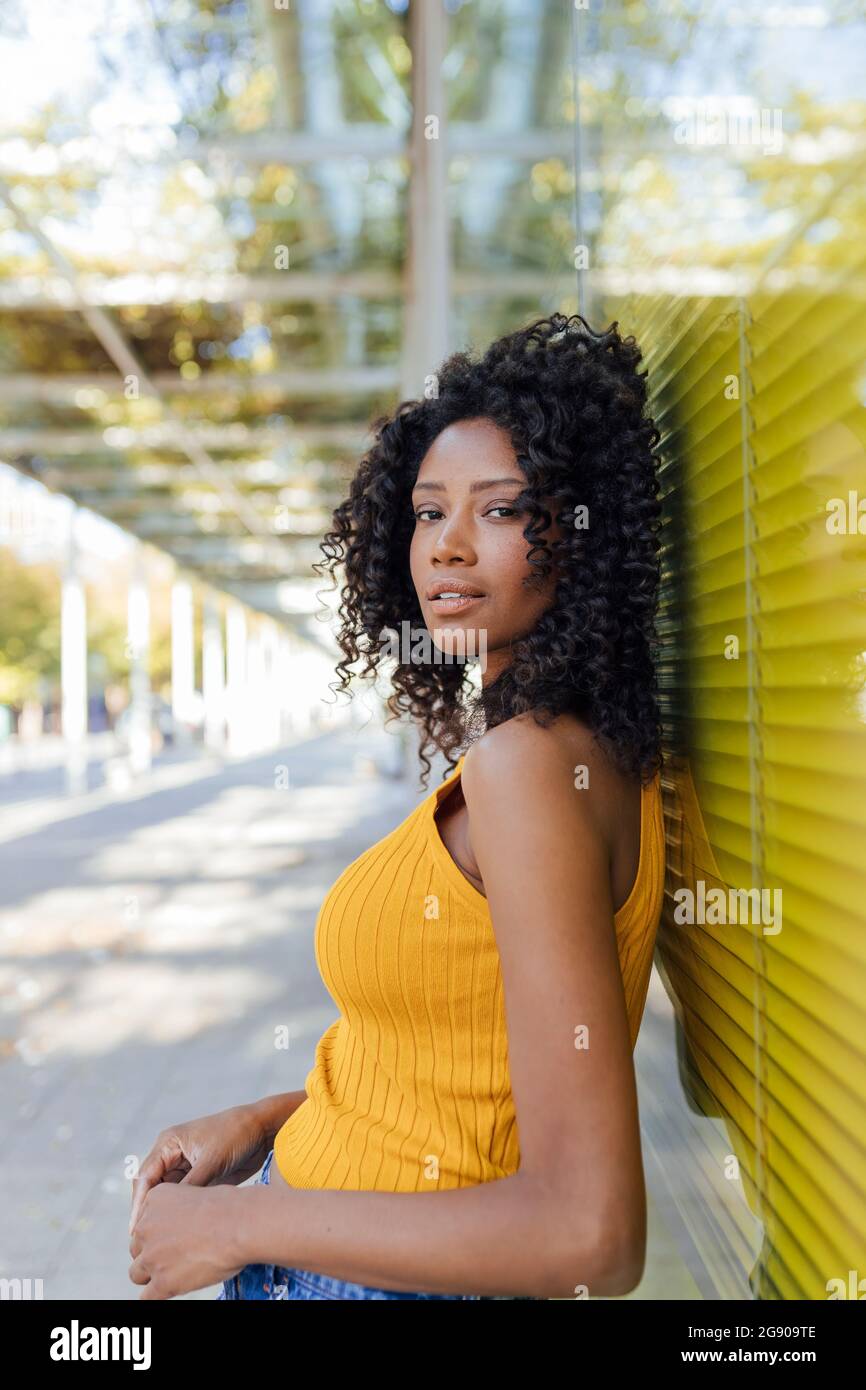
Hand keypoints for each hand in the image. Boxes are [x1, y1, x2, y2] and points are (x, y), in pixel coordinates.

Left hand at [128, 1182, 247, 1299]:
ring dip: (153, 1274)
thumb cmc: (229, 1208)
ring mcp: (152, 1256)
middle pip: (137, 1247)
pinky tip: (171, 1289)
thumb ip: (178, 1209)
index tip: (175, 1237)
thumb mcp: (196, 1192)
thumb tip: (178, 1229)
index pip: (144, 1222)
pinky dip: (156, 1296)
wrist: (240, 1225)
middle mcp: (146, 1226)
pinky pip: (147, 1297)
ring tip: (175, 1273)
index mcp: (154, 1199)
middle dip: (153, 1252)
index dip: (159, 1233)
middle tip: (177, 1255)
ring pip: (136, 1273)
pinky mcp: (162, 1282)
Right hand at [129, 1103, 269, 1235]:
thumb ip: (190, 1185)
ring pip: (165, 1196)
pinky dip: (179, 1213)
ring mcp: (184, 1166)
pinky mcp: (198, 1176)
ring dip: (162, 1214)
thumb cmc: (236, 1135)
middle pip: (150, 1188)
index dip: (139, 1204)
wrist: (263, 1129)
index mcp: (169, 1143)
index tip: (136, 1229)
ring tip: (159, 1241)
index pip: (145, 1176)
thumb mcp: (211, 1161)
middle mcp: (172, 1155)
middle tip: (144, 1241)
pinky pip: (182, 1198)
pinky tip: (178, 1231)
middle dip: (147, 1213)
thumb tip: (172, 1214)